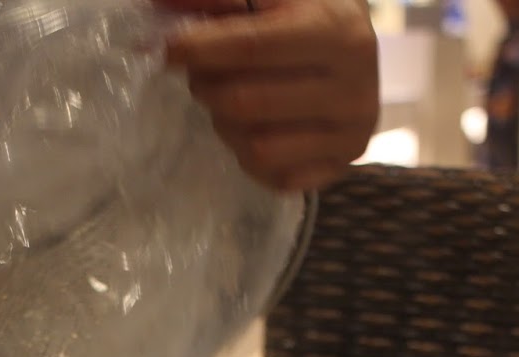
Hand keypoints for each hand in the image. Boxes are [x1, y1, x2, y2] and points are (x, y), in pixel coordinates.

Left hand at [162, 0, 378, 190]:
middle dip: (209, 87)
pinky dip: (250, 156)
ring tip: (231, 102)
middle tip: (203, 74)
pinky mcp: (342, 167)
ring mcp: (351, 134)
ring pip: (257, 148)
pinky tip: (255, 129)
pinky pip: (273, 177)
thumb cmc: (306, 12)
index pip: (252, 46)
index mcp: (338, 30)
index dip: (201, 48)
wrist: (357, 47)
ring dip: (226, 126)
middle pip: (245, 103)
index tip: (170, 50)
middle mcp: (355, 87)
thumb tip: (161, 7)